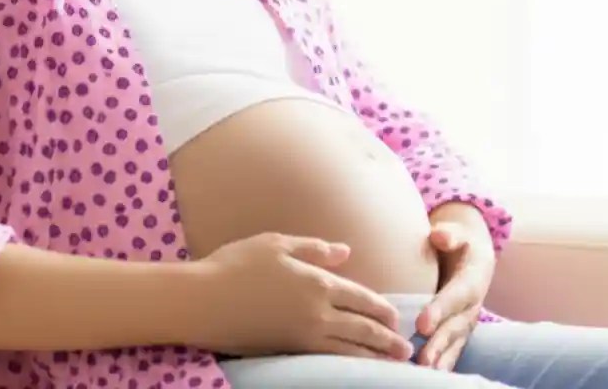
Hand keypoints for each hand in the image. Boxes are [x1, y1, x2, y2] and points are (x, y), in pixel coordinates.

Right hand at [192, 232, 413, 360]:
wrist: (200, 301)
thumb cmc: (235, 265)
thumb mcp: (277, 244)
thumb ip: (315, 249)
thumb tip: (346, 253)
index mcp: (317, 283)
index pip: (361, 298)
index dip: (381, 309)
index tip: (398, 318)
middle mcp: (315, 313)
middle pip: (361, 328)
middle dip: (386, 339)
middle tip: (406, 348)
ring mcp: (301, 336)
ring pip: (347, 348)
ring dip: (373, 355)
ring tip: (392, 362)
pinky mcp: (286, 350)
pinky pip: (326, 358)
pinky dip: (346, 362)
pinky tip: (353, 363)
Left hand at [415, 204, 496, 369]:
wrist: (475, 258)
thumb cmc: (460, 243)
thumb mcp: (459, 233)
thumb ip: (449, 234)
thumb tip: (438, 236)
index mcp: (472, 280)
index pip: (456, 296)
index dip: (440, 309)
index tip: (422, 323)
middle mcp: (472, 306)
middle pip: (455, 327)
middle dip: (439, 343)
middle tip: (423, 358)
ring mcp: (466, 323)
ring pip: (455, 344)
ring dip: (441, 359)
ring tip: (425, 373)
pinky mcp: (458, 334)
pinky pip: (452, 352)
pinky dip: (442, 365)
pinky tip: (426, 377)